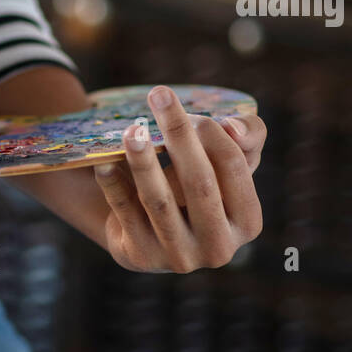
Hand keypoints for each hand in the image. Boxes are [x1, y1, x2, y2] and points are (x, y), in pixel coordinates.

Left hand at [93, 85, 265, 272]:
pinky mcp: (140, 256)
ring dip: (143, 162)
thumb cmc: (199, 186)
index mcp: (247, 223)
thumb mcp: (229, 161)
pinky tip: (103, 162)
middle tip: (159, 95)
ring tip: (130, 130)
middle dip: (178, 135)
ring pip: (159, 201)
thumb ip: (247, 136)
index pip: (233, 168)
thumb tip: (232, 126)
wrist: (155, 229)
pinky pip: (125, 214)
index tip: (192, 112)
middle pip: (198, 183)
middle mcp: (218, 248)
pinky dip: (114, 185)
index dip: (212, 134)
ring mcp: (178, 256)